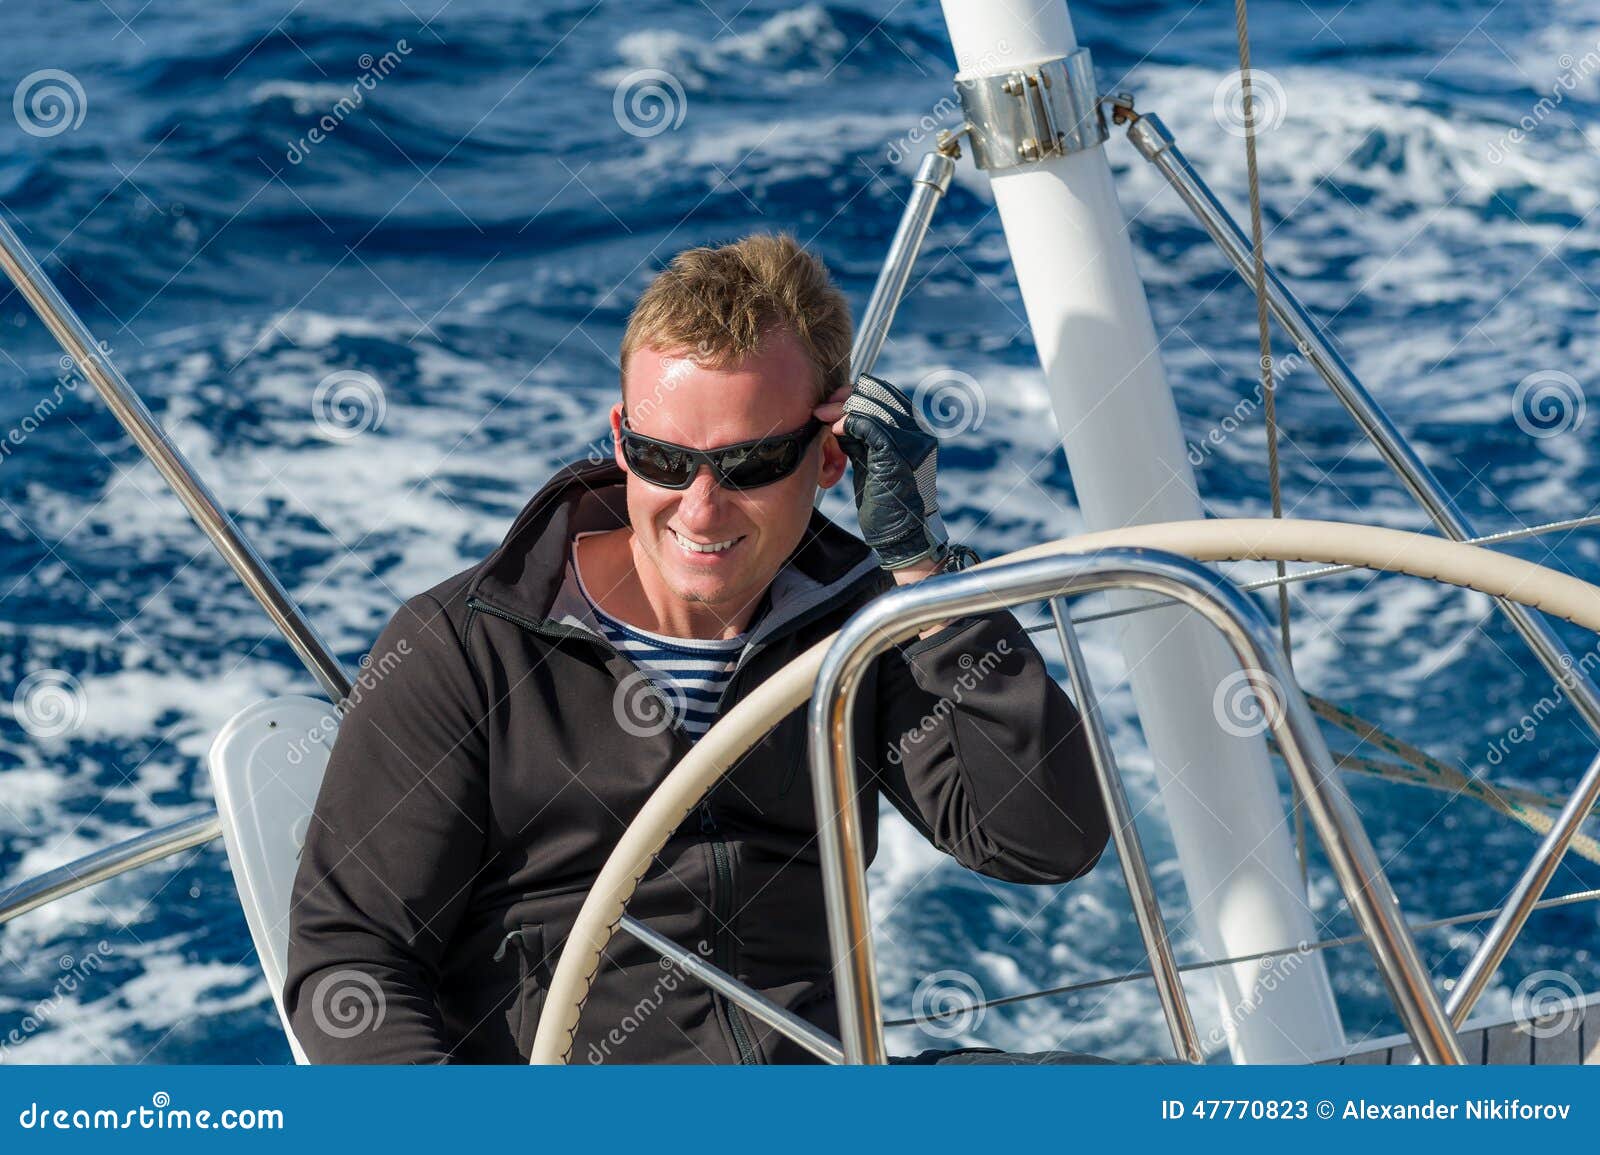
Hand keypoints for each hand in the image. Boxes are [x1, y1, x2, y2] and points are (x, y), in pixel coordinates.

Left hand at [814, 373, 947, 570]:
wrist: (901, 535)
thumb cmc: (884, 502)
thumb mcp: (871, 461)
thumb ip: (861, 437)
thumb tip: (837, 416)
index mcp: (913, 431)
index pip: (885, 394)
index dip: (856, 393)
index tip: (831, 402)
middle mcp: (917, 431)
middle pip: (879, 394)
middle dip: (845, 397)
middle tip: (822, 408)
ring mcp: (911, 441)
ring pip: (872, 406)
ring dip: (841, 410)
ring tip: (822, 417)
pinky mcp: (898, 454)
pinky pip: (870, 426)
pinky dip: (848, 424)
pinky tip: (834, 431)